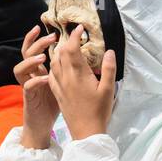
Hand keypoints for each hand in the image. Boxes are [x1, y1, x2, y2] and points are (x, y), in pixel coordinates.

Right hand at [14, 26, 58, 149]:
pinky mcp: (29, 98)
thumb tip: (84, 57)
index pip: (37, 49)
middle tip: (51, 36)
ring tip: (42, 57)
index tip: (54, 29)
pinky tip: (46, 78)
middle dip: (36, 43)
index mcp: (41, 70)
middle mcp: (32, 75)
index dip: (41, 39)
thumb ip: (68, 70)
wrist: (44, 125)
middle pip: (26, 54)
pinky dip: (35, 81)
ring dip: (30, 61)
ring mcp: (29, 86)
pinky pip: (27, 86)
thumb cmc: (54, 104)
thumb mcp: (63, 84)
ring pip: (20, 68)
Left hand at [49, 25, 116, 141]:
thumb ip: (108, 68)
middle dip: (66, 41)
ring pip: (54, 62)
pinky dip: (54, 65)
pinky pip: (52, 74)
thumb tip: (109, 51)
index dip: (74, 36)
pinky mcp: (57, 93)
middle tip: (75, 36)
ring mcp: (59, 85)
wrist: (85, 132)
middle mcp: (65, 77)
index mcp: (78, 74)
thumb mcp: (108, 89)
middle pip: (60, 53)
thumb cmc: (98, 111)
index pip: (72, 48)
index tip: (79, 28)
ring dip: (59, 52)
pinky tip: (59, 66)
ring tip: (67, 48)